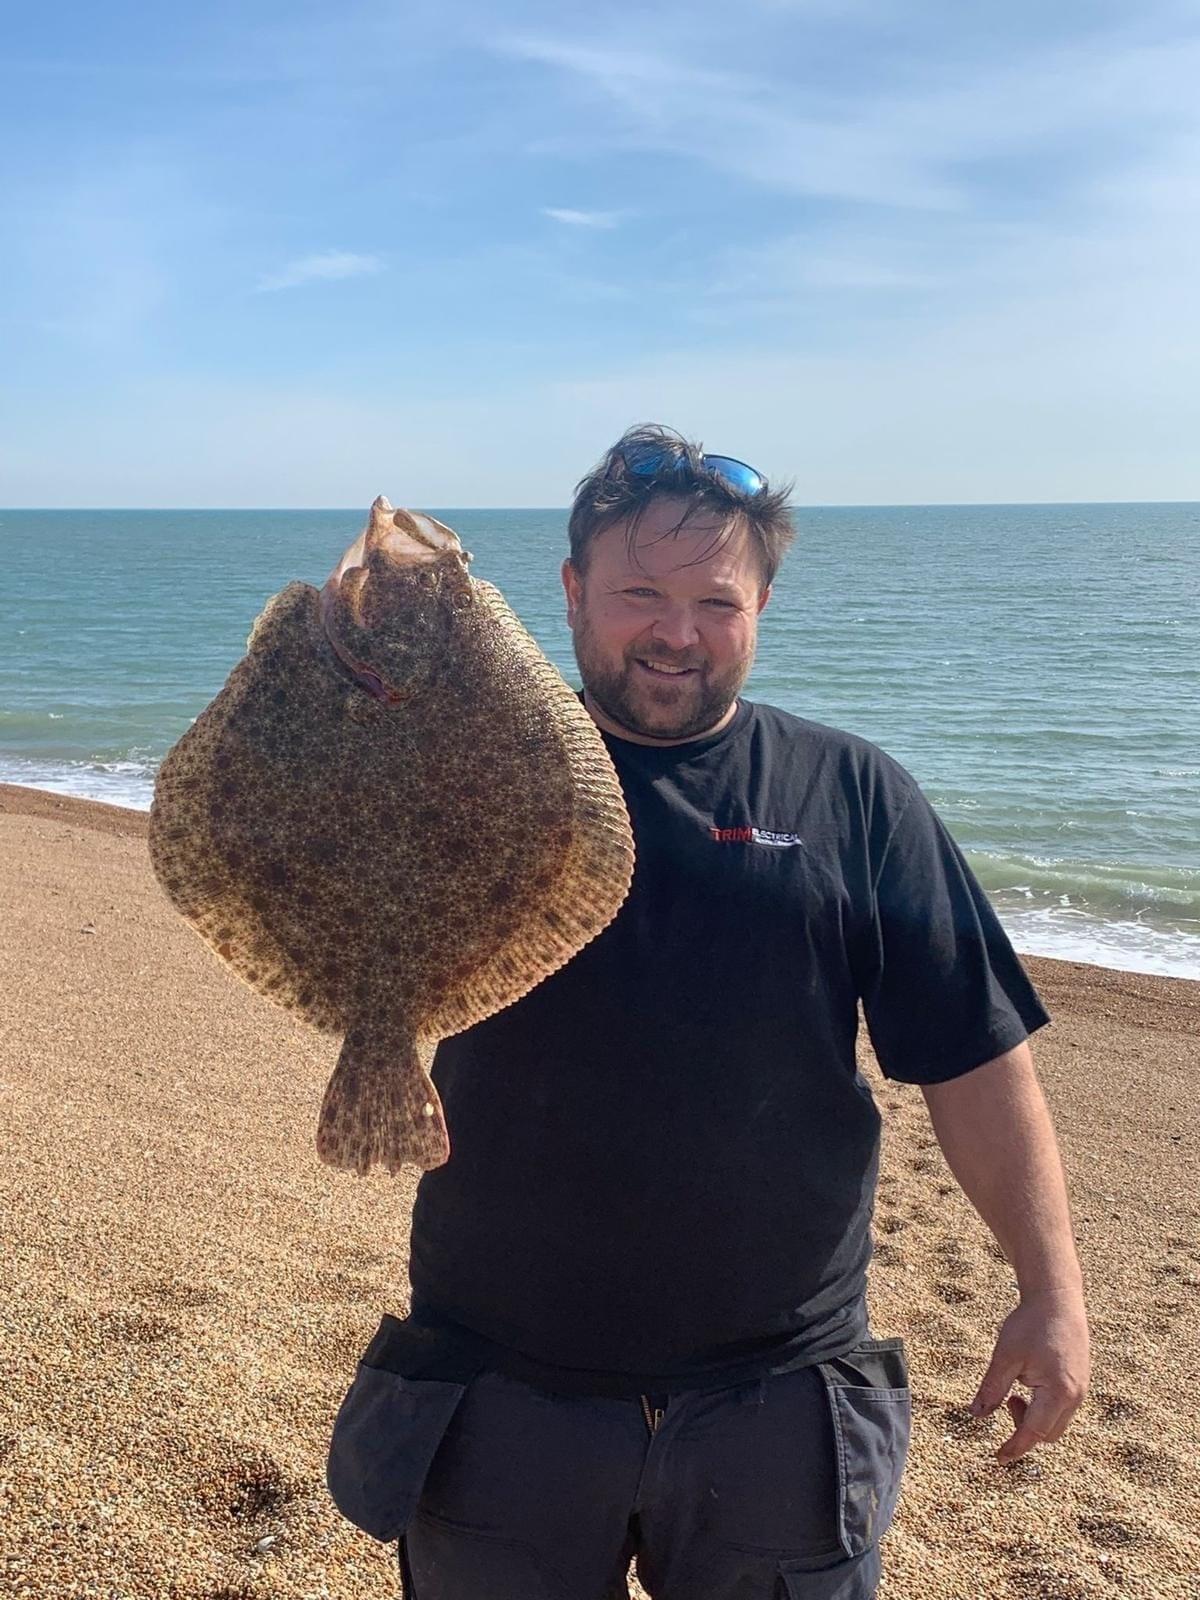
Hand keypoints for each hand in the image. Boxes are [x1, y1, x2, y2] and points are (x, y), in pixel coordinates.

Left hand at [969, 1288, 1089, 1462]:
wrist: (1058, 1298)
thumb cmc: (1030, 1324)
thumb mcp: (1005, 1356)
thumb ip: (992, 1388)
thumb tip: (976, 1415)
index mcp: (1058, 1393)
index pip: (1034, 1433)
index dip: (1015, 1447)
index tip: (998, 1458)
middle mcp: (1075, 1396)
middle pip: (1049, 1433)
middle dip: (1024, 1428)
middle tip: (1007, 1401)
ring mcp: (1081, 1390)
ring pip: (1057, 1422)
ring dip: (1034, 1417)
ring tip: (1018, 1387)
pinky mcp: (1080, 1381)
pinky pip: (1062, 1407)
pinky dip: (1044, 1406)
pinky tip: (1030, 1381)